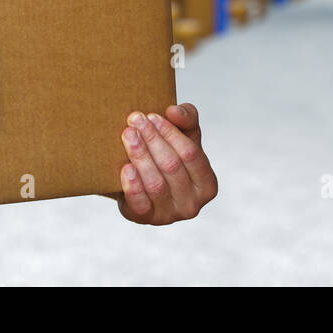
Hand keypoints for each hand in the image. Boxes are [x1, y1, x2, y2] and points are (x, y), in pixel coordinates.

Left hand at [113, 103, 216, 224]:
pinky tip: (126, 167)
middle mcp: (192, 204)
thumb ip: (187, 118)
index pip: (190, 154)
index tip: (152, 116)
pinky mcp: (146, 220)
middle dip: (152, 140)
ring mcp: (169, 216)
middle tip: (135, 120)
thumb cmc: (170, 155)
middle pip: (171, 166)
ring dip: (140, 156)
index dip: (171, 133)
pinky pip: (140, 204)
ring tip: (128, 135)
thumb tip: (173, 112)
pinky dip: (133, 185)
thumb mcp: (185, 136)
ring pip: (155, 183)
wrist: (143, 180)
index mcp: (207, 184)